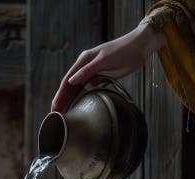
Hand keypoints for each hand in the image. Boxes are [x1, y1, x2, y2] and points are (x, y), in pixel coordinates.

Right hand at [51, 22, 165, 111]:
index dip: (60, 95)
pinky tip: (76, 106)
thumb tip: (70, 81)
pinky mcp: (101, 76)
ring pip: (77, 89)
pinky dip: (80, 97)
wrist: (139, 47)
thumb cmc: (123, 50)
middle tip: (55, 115)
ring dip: (70, 100)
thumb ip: (87, 71)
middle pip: (70, 86)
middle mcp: (85, 67)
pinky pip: (87, 89)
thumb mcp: (105, 60)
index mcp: (83, 60)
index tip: (54, 108)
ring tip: (64, 114)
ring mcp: (92, 72)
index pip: (67, 81)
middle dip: (62, 100)